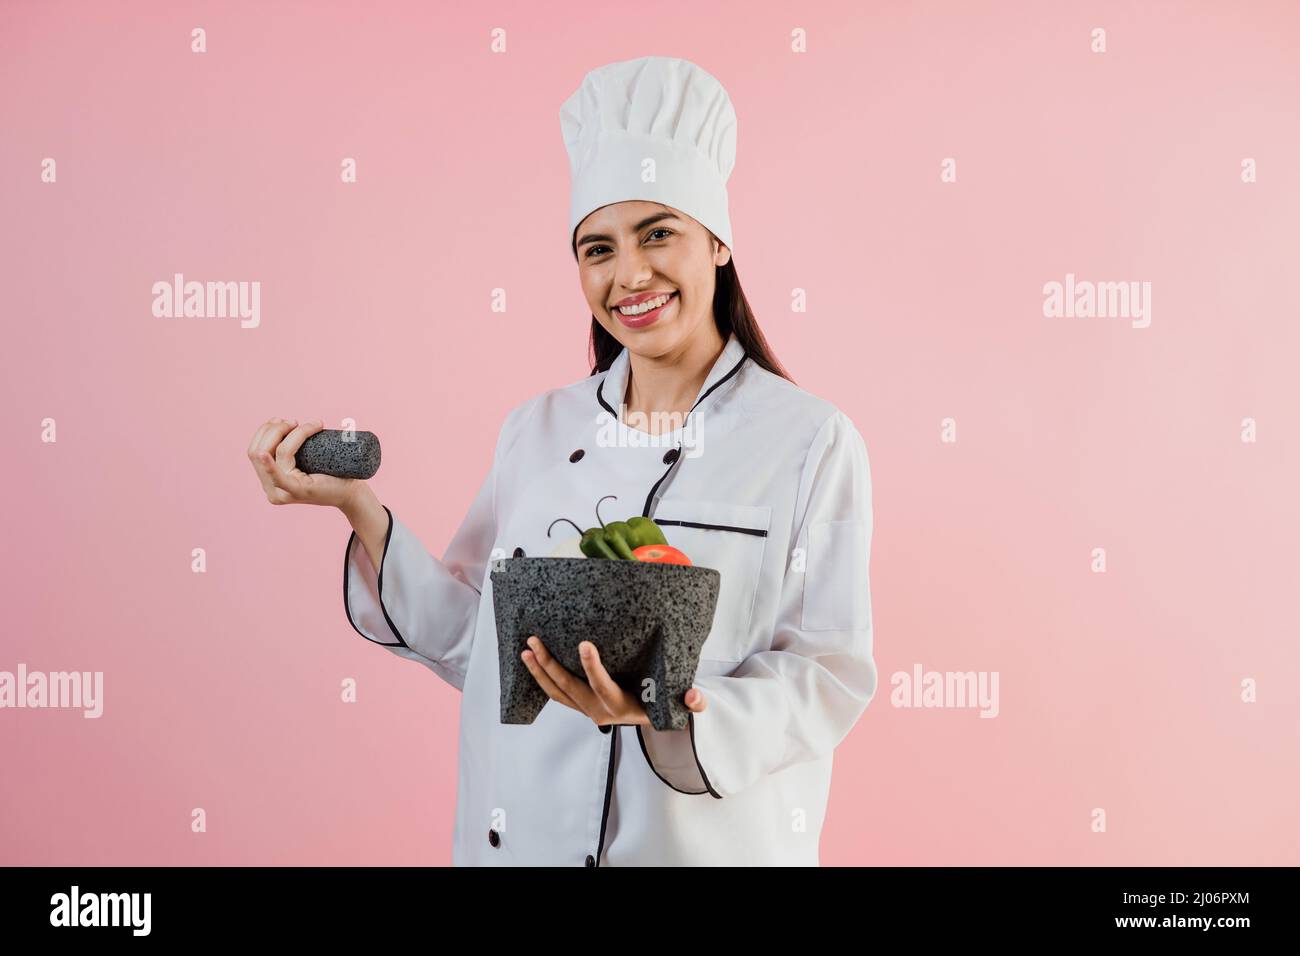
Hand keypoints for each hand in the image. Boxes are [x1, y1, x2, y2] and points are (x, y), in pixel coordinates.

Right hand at [247, 417, 358, 509]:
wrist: (351, 492)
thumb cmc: (331, 472)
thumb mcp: (303, 459)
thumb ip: (286, 449)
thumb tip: (278, 421)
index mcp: (269, 482)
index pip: (254, 451)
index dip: (265, 431)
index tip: (285, 421)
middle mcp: (270, 489)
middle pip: (257, 450)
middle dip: (275, 429)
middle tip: (296, 422)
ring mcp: (281, 492)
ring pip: (277, 452)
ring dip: (292, 432)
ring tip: (312, 425)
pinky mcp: (296, 491)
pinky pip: (279, 475)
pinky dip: (270, 464)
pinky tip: (265, 455)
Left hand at [521, 637, 706, 728]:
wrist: (655, 719)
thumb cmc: (665, 703)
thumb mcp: (681, 704)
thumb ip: (692, 702)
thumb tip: (695, 697)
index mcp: (622, 708)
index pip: (603, 686)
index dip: (592, 667)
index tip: (584, 644)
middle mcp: (600, 711)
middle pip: (570, 689)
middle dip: (550, 666)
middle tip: (535, 643)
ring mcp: (588, 709)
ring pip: (558, 694)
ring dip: (539, 673)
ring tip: (525, 652)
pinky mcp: (581, 705)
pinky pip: (558, 694)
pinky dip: (543, 680)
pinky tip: (532, 662)